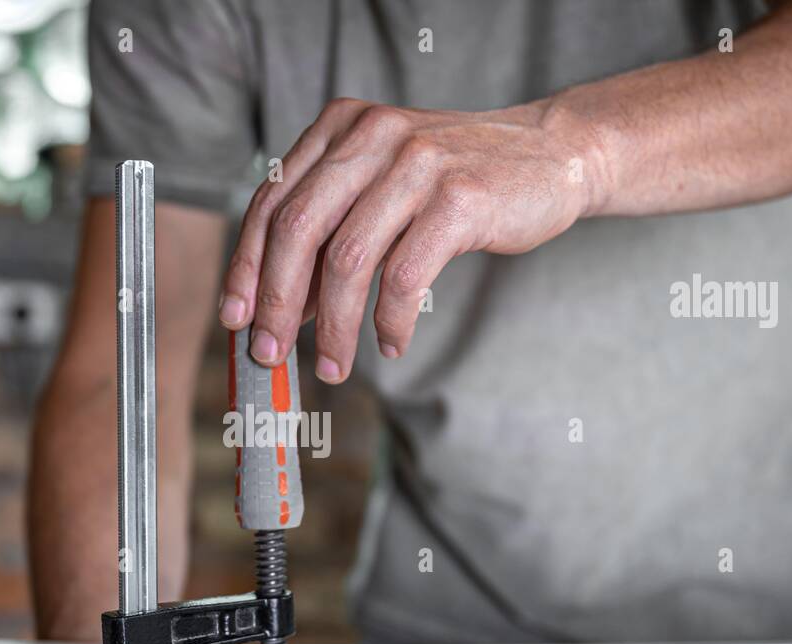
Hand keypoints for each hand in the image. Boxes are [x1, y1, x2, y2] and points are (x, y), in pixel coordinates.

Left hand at [217, 97, 603, 381]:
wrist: (555, 155)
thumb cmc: (457, 182)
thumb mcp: (385, 185)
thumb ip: (333, 230)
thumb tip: (281, 310)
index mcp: (342, 127)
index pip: (272, 201)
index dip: (247, 266)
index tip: (235, 318)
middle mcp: (373, 135)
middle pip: (298, 230)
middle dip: (278, 303)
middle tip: (271, 354)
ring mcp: (417, 163)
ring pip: (347, 261)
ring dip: (334, 328)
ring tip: (334, 368)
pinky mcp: (459, 199)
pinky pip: (403, 278)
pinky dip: (390, 323)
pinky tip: (391, 343)